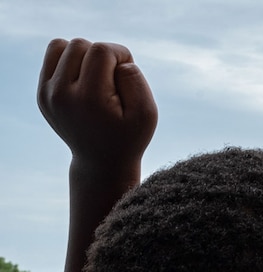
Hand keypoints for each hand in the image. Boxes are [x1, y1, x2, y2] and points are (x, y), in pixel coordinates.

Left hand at [37, 38, 156, 165]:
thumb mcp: (146, 113)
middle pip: (80, 44)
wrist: (101, 162)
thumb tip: (117, 60)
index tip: (127, 73)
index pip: (100, 50)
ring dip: (83, 54)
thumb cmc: (129, 136)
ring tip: (96, 76)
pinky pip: (53, 56)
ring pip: (62, 45)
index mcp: (89, 99)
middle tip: (113, 79)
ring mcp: (47, 94)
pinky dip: (70, 60)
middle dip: (102, 55)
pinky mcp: (42, 93)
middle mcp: (61, 94)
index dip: (120, 54)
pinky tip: (84, 80)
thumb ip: (135, 80)